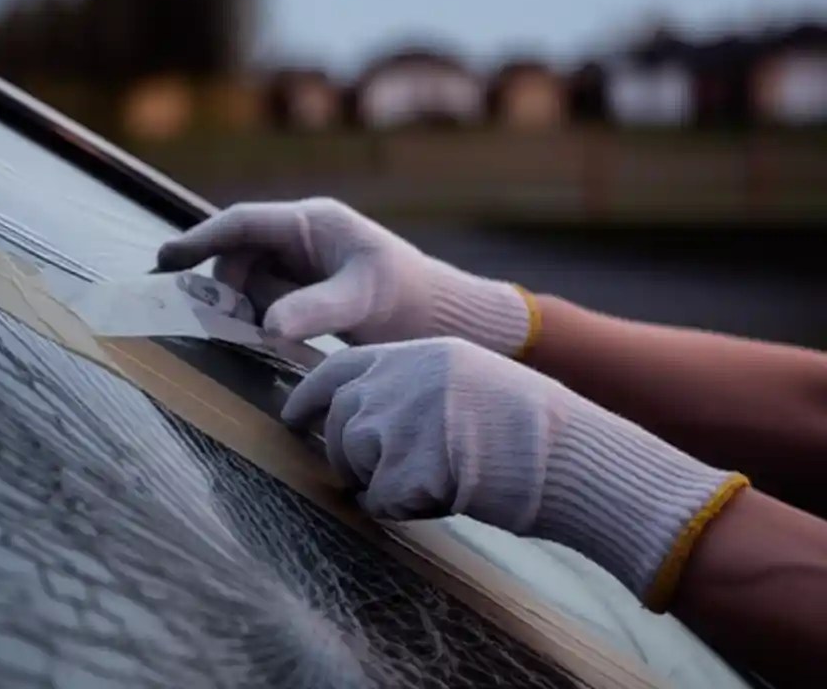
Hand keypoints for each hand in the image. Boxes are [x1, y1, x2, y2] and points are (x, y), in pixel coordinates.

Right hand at [157, 198, 533, 354]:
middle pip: (239, 255)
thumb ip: (311, 311)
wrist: (444, 319)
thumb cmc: (409, 300)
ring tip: (266, 335)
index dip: (199, 239)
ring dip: (247, 307)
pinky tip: (276, 338)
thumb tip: (263, 325)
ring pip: (250, 279)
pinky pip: (268, 297)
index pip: (241, 224)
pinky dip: (262, 316)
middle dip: (228, 289)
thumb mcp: (361, 303)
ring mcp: (304, 261)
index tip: (166, 259)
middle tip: (230, 325)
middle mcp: (302, 235)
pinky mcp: (308, 287)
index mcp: (312, 222)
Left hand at [282, 337, 746, 609]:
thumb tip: (358, 414)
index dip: (310, 397)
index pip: (338, 370)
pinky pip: (379, 501)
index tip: (291, 417)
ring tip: (443, 476)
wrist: (571, 451)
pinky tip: (449, 494)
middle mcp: (397, 379)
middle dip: (352, 454)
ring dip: (383, 481)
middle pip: (340, 423)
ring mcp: (395, 420)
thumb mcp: (466, 380)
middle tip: (398, 471)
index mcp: (415, 353)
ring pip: (354, 462)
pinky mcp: (401, 465)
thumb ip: (412, 386)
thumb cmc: (531, 426)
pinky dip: (404, 508)